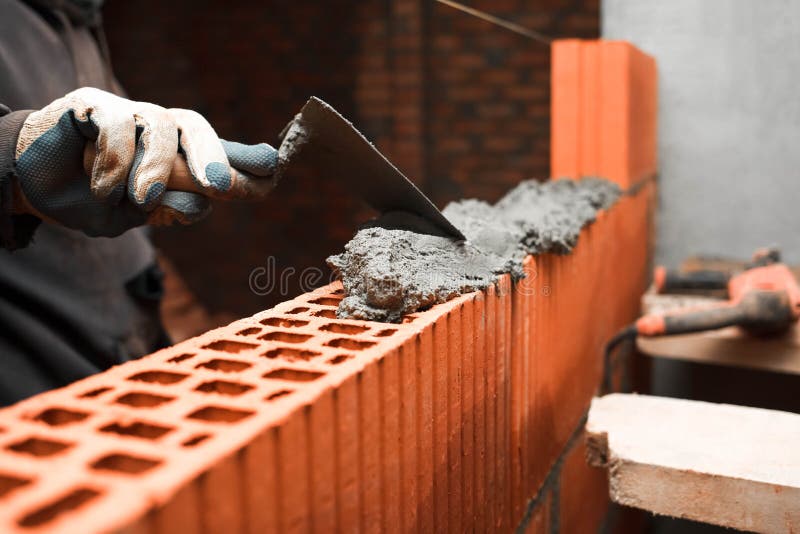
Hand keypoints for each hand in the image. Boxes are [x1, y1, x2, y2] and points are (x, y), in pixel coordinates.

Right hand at [13, 87, 276, 236]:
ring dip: (155, 167)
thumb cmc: (95, 199)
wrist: (36, 187)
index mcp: (179, 156)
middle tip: (220, 187)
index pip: (220, 151)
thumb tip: (205, 202)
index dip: (248, 161)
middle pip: (195, 126)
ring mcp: (128, 114)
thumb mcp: (139, 212)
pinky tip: (104, 188)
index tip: (274, 173)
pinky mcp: (93, 106)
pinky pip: (116, 124)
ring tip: (143, 199)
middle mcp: (160, 130)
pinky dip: (114, 160)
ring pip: (159, 126)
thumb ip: (172, 206)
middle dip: (214, 157)